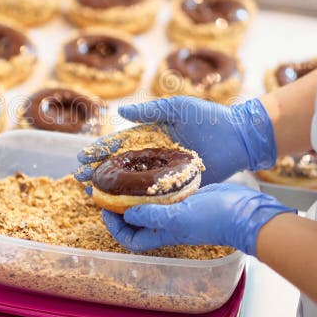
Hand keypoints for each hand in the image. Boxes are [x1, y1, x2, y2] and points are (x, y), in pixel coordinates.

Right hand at [75, 96, 275, 183]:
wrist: (238, 137)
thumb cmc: (209, 117)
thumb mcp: (177, 108)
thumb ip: (150, 110)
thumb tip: (120, 112)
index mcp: (150, 136)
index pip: (119, 145)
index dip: (100, 151)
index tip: (81, 157)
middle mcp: (154, 156)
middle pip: (121, 167)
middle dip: (98, 173)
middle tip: (79, 180)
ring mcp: (165, 174)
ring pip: (133, 184)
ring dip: (112, 190)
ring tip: (92, 195)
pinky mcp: (178, 188)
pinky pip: (155, 197)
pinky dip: (138, 203)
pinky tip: (121, 208)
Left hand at [101, 182, 295, 256]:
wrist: (245, 212)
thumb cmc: (213, 219)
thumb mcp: (178, 218)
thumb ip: (151, 216)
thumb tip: (125, 213)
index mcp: (163, 233)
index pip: (131, 238)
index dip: (114, 227)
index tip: (103, 208)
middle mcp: (168, 223)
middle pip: (136, 219)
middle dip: (120, 206)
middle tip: (108, 186)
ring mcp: (179, 209)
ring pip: (149, 203)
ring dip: (135, 192)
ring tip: (124, 175)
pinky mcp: (188, 195)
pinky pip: (165, 190)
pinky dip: (154, 182)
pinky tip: (149, 167)